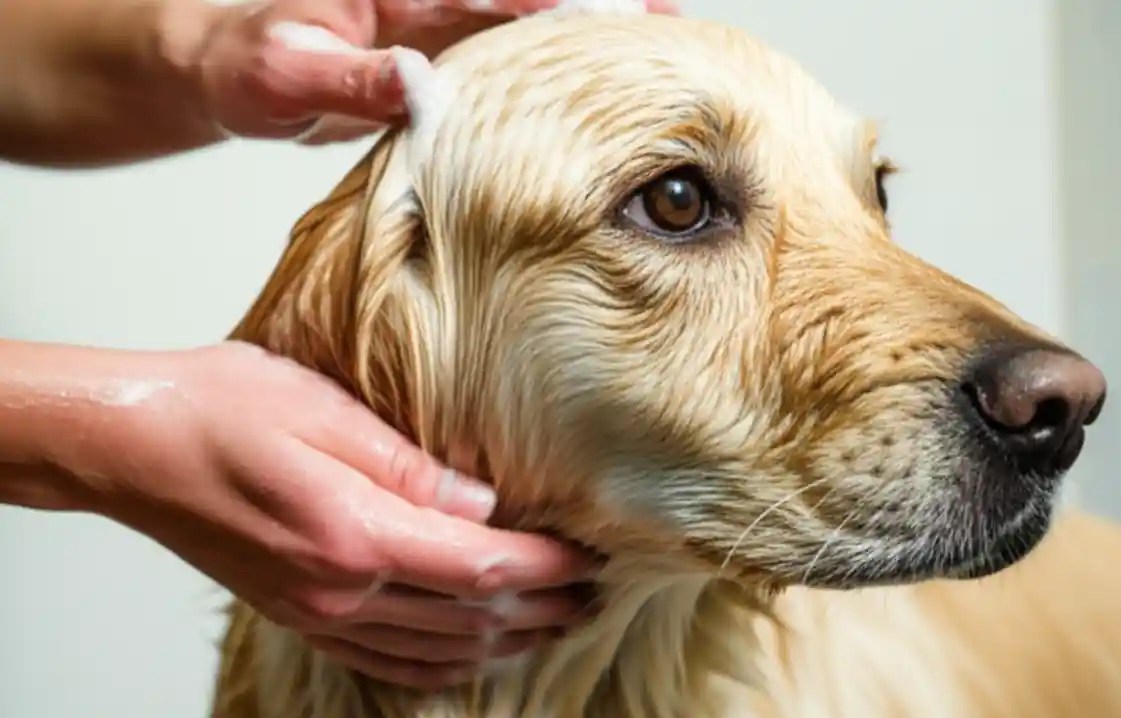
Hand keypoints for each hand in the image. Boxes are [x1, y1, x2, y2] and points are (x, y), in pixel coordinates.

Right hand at [86, 342, 600, 690]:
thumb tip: (484, 505)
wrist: (128, 448)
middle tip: (593, 596)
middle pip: (466, 617)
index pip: (480, 567)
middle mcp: (338, 588)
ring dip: (500, 642)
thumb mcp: (324, 409)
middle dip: (540, 610)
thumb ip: (412, 465)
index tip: (590, 557)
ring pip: (432, 650)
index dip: (545, 568)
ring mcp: (315, 611)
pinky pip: (383, 660)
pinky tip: (467, 653)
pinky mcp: (297, 612)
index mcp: (353, 533)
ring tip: (552, 626)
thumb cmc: (217, 410)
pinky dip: (438, 662)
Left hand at [186, 0, 678, 143]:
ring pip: (536, 21)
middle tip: (669, 24)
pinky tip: (609, 85)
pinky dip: (566, 65)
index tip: (616, 10)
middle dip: (602, 4)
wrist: (231, 69)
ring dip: (596, 33)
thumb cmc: (248, 65)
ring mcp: (446, 24)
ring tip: (666, 49)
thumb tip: (416, 85)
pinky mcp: (450, 54)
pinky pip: (519, 54)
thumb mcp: (285, 75)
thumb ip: (348, 79)